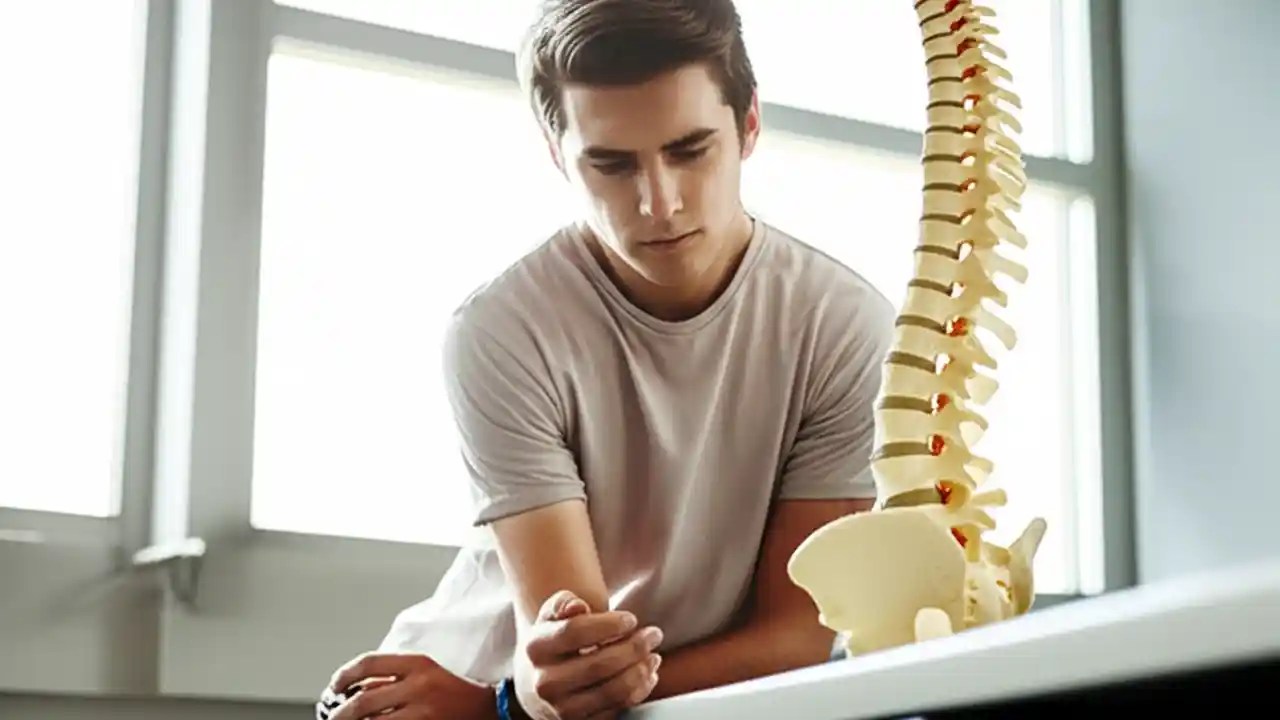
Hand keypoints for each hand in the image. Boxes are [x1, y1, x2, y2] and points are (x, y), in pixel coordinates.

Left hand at [320, 652, 496, 719]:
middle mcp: (418, 686)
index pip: (369, 663)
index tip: (334, 686)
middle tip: (332, 718)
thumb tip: (356, 688)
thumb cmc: (454, 690)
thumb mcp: (426, 672)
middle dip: (340, 713)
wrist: (488, 709)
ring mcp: (422, 712)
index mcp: (418, 664)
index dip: (344, 674)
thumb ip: (395, 676)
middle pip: (364, 700)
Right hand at [514, 590, 663, 719]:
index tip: (631, 619)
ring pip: (612, 691)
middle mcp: (545, 682)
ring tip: (654, 655)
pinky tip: (648, 674)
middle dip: (634, 647)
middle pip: (599, 664)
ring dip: (641, 671)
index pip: (575, 632)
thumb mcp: (552, 615)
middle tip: (654, 634)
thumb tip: (578, 606)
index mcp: (535, 647)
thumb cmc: (555, 640)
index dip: (609, 624)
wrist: (539, 682)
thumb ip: (563, 603)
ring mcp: (562, 709)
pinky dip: (639, 691)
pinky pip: (617, 709)